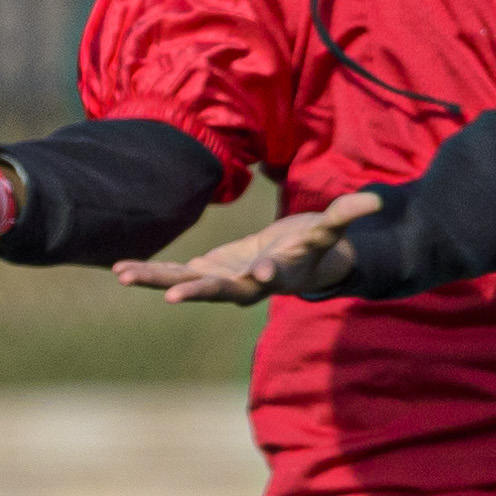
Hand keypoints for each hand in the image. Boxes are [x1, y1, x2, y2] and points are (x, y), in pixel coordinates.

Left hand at [112, 191, 382, 303]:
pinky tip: (119, 268)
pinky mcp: (204, 275)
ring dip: (157, 279)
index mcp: (277, 275)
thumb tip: (376, 199)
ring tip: (124, 274)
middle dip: (198, 290)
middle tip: (174, 296)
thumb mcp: (328, 229)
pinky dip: (149, 271)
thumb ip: (346, 215)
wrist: (293, 264)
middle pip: (221, 289)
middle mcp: (245, 286)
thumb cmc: (312, 244)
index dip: (267, 273)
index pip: (272, 276)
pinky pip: (172, 274)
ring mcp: (221, 283)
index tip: (260, 273)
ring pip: (185, 283)